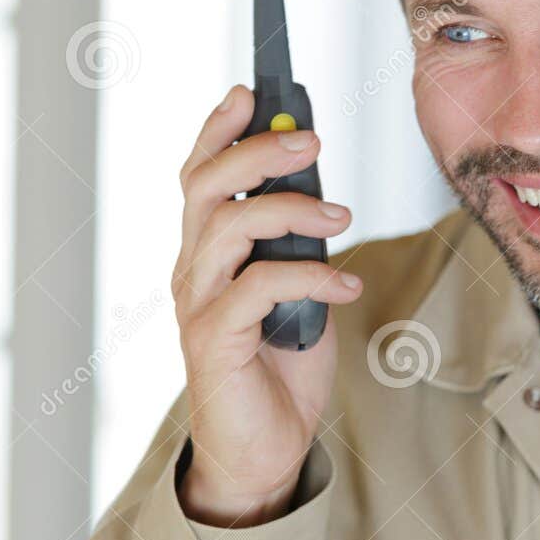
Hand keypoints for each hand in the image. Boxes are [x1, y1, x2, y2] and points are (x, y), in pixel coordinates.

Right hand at [171, 84, 362, 526]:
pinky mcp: (213, 340)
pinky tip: (346, 285)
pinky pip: (258, 286)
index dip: (218, 128)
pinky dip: (311, 275)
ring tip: (341, 217)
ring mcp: (198, 303)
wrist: (264, 449)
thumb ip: (299, 243)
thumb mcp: (299, 289)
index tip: (250, 90)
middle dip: (257, 150)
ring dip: (289, 209)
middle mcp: (193, 269)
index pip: (200, 173)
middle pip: (206, 185)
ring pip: (227, 225)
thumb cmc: (280, 365)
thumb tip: (321, 192)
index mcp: (208, 249)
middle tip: (311, 140)